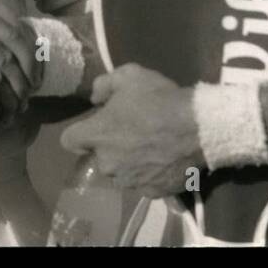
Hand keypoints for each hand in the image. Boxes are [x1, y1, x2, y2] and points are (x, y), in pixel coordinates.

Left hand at [58, 64, 203, 197]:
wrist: (198, 128)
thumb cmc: (160, 99)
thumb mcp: (129, 75)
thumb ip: (103, 85)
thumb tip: (94, 99)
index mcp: (97, 135)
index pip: (69, 140)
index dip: (80, 132)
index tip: (96, 126)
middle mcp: (106, 163)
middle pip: (99, 157)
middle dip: (111, 147)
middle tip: (133, 133)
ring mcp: (129, 182)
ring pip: (121, 173)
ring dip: (129, 163)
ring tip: (151, 148)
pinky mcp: (150, 193)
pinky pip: (143, 184)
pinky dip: (150, 175)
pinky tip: (164, 161)